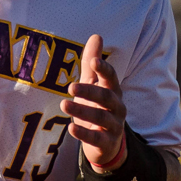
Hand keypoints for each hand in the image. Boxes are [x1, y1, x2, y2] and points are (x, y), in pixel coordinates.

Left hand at [59, 34, 125, 170]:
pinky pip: (96, 138)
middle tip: (70, 86)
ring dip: (82, 110)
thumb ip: (92, 64)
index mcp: (113, 90)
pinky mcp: (107, 142)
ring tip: (64, 104)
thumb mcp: (93, 85)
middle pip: (106, 97)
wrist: (106, 144)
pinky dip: (83, 133)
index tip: (94, 61)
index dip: (104, 69)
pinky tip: (71, 128)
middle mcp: (117, 107)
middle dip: (89, 91)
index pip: (111, 77)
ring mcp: (114, 125)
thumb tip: (97, 36)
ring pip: (100, 117)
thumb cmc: (98, 108)